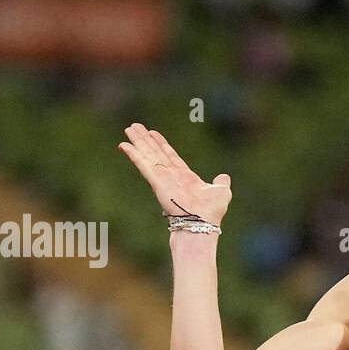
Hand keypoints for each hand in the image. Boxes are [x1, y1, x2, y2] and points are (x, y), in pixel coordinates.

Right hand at [118, 123, 232, 225]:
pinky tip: (124, 145)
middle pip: (155, 153)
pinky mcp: (156, 181)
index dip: (161, 144)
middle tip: (135, 127)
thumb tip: (223, 177)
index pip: (170, 156)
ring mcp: (162, 178)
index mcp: (185, 177)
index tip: (152, 133)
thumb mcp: (221, 192)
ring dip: (138, 142)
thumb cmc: (211, 212)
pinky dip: (134, 154)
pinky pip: (143, 164)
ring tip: (128, 129)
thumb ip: (220, 183)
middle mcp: (171, 176)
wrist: (202, 222)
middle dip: (145, 140)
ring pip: (147, 155)